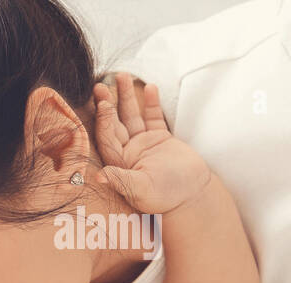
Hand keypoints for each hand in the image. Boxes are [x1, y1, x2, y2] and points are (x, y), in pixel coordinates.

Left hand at [92, 73, 209, 214]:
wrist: (192, 196)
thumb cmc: (165, 198)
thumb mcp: (141, 190)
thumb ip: (122, 181)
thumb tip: (98, 176)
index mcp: (119, 163)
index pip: (107, 138)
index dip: (104, 120)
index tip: (103, 103)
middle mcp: (127, 152)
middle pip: (115, 123)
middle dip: (108, 103)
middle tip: (100, 85)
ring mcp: (143, 144)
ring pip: (132, 116)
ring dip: (126, 97)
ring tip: (122, 76)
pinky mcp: (160, 139)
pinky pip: (152, 117)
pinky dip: (151, 103)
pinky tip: (149, 87)